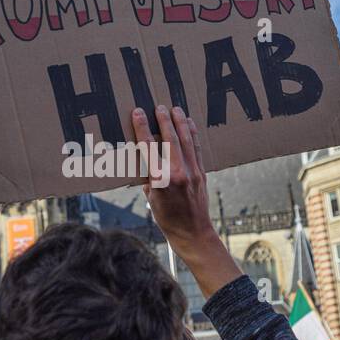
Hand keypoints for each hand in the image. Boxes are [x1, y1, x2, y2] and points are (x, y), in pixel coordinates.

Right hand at [130, 106, 240, 298]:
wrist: (193, 233)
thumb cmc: (168, 220)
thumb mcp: (152, 200)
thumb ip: (149, 179)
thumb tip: (146, 162)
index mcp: (160, 180)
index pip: (149, 148)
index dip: (142, 128)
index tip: (137, 113)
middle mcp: (177, 173)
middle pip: (170, 139)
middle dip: (163, 120)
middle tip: (158, 106)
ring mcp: (192, 172)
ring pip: (186, 141)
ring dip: (180, 123)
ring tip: (175, 109)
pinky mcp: (202, 173)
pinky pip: (197, 149)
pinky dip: (193, 135)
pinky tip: (190, 124)